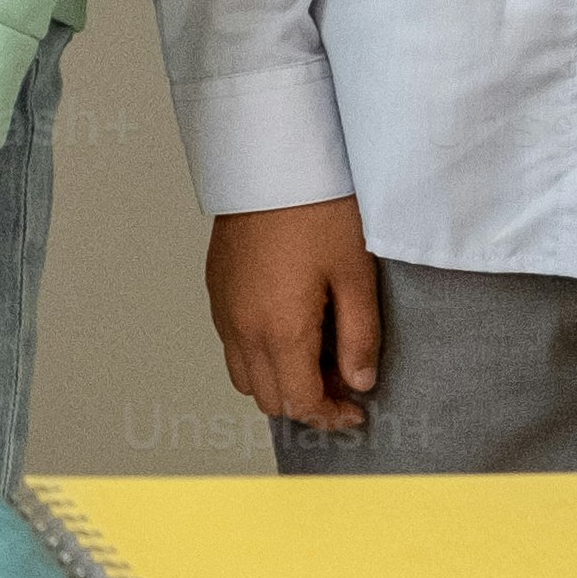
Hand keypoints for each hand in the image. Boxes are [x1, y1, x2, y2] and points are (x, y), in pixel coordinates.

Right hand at [206, 194, 385, 430]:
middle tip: (342, 380)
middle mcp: (242, 327)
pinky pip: (231, 343)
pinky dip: (258, 354)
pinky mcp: (216, 289)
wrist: (270, 161)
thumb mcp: (355, 275)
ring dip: (279, 380)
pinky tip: (289, 326)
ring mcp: (223, 309)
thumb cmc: (316, 211)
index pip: (300, 402)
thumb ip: (358, 337)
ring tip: (315, 355)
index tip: (357, 409)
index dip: (331, 416)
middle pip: (269, 398)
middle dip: (306, 401)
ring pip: (244, 376)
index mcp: (279, 330)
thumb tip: (359, 382)